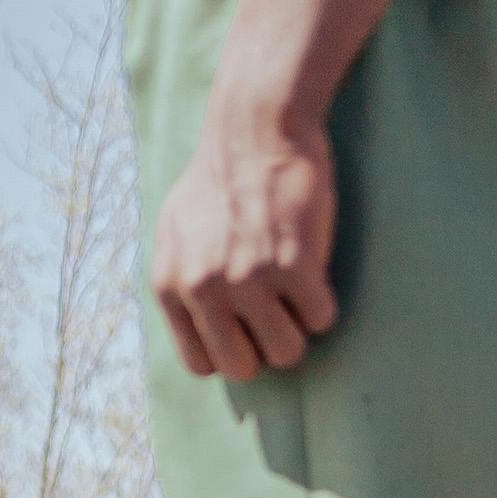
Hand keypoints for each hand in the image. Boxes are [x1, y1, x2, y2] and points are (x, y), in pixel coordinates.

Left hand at [152, 87, 341, 378]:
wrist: (256, 130)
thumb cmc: (217, 175)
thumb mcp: (174, 231)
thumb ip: (180, 279)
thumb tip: (198, 324)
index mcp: (171, 285)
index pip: (202, 363)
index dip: (232, 351)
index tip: (248, 331)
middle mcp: (205, 288)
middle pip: (245, 367)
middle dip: (266, 348)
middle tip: (280, 317)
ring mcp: (251, 279)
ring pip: (288, 350)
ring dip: (299, 329)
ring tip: (298, 295)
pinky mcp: (296, 265)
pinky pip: (321, 318)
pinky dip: (324, 303)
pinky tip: (316, 272)